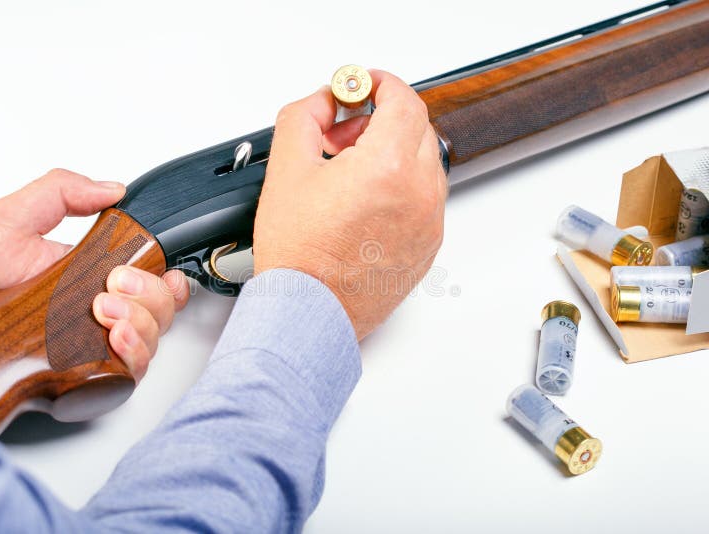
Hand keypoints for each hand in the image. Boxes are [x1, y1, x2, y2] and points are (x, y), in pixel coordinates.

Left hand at [0, 169, 189, 380]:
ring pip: (152, 343)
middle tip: (114, 285)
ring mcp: (91, 346)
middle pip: (161, 313)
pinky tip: (114, 338)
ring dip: (142, 323)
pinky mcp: (80, 375)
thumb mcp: (14, 216)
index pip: (152, 283)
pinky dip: (133, 355)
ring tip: (106, 310)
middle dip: (149, 296)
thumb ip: (63, 192)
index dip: (167, 279)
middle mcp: (98, 315)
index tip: (156, 270)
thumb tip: (113, 188)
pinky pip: (128, 374)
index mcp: (92, 276)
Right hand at [254, 70, 445, 338]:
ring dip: (393, 153)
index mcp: (389, 168)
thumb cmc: (300, 256)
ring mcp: (429, 223)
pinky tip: (364, 201)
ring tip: (350, 172)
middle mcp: (419, 194)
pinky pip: (423, 199)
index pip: (404, 101)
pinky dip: (401, 186)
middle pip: (417, 128)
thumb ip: (304, 116)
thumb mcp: (286, 168)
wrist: (309, 313)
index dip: (381, 84)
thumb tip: (323, 102)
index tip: (363, 86)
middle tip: (344, 132)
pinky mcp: (428, 247)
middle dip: (382, 119)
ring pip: (423, 164)